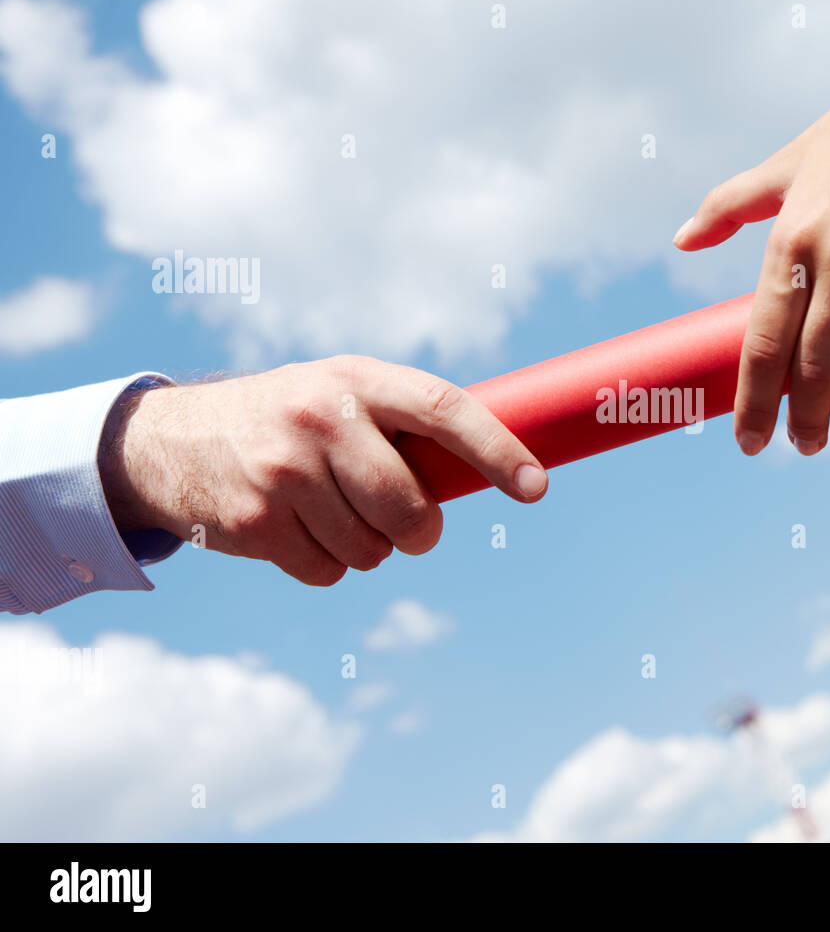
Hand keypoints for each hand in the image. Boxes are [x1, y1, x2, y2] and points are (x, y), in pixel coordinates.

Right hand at [100, 356, 547, 585]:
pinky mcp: (255, 522)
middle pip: (409, 507)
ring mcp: (283, 471)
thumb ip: (405, 422)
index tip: (535, 487)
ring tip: (331, 510)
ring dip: (368, 546)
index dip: (496, 450)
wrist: (173, 440)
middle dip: (420, 530)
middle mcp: (320, 417)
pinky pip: (330, 572)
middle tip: (411, 525)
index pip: (444, 408)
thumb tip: (498, 469)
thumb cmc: (293, 419)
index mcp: (357, 378)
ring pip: (373, 549)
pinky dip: (328, 564)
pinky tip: (296, 528)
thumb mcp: (342, 392)